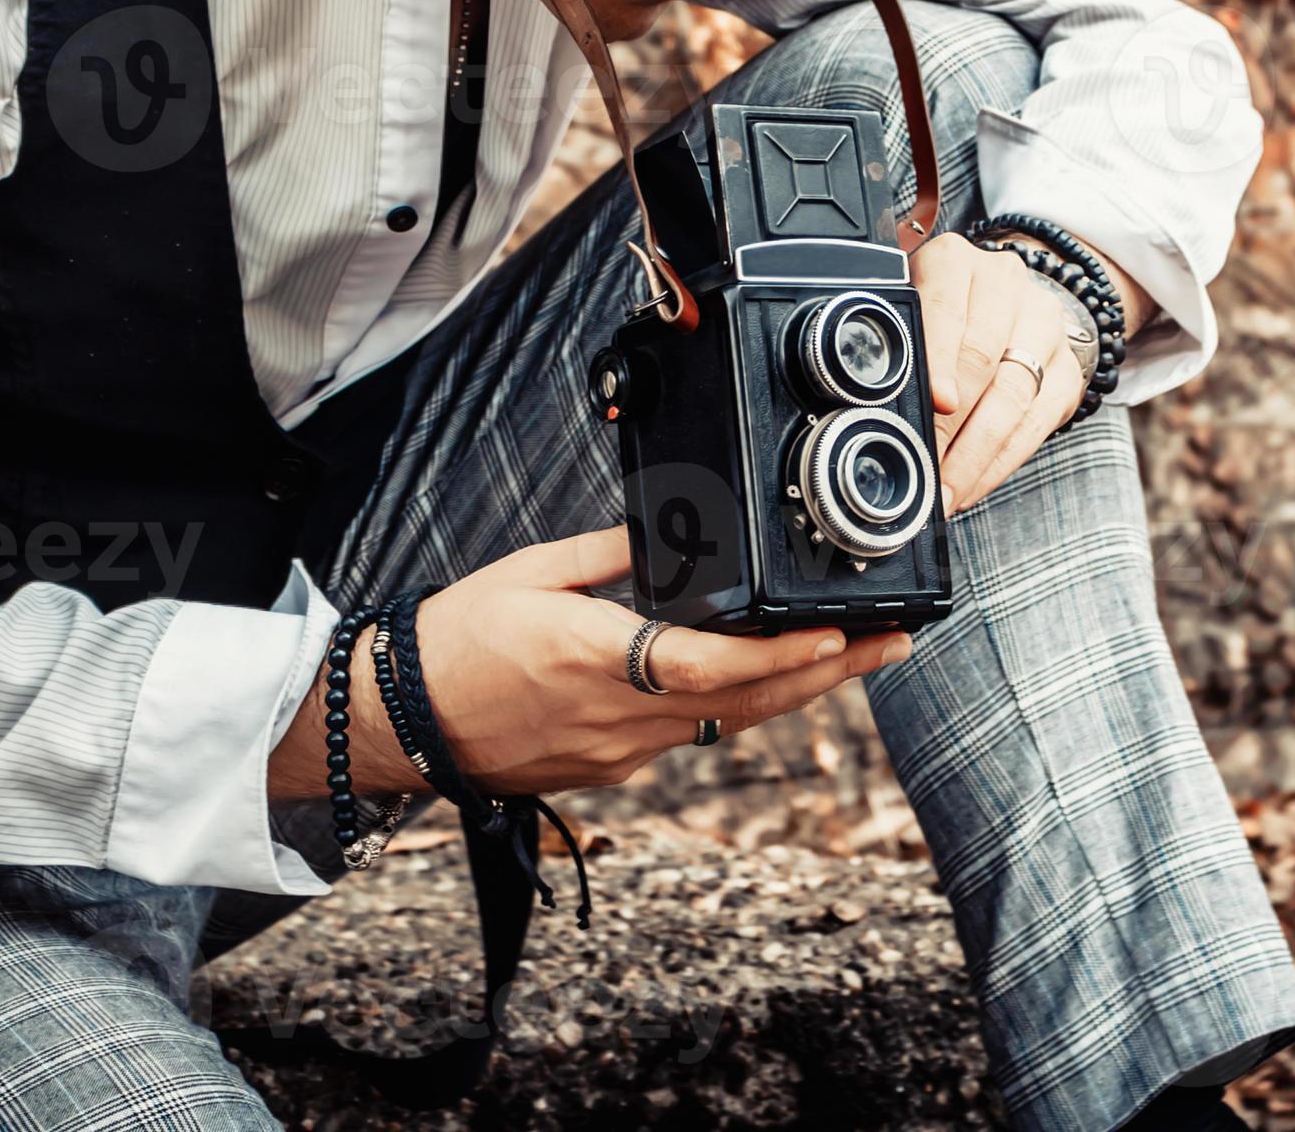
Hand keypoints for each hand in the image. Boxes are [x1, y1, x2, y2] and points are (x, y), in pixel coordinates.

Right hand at [274, 526, 911, 805]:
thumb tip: (667, 528)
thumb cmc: (453, 641)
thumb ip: (608, 551)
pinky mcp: (611, 766)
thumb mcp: (529, 572)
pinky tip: (768, 677)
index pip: (711, 665)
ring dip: (794, 689)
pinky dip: (736, 702)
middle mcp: (618, 716)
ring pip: (727, 721)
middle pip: (747, 702)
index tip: (840, 635)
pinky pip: (689, 733)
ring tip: (854, 654)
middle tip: (896, 641)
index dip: (785, 656)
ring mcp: (619, 750)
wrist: (397, 722)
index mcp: (596, 658)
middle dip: (830, 673)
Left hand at [910, 230, 1091, 516]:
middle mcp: (1005, 285)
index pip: (946, 311)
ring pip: (1013, 395)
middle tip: (925, 468)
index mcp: (954, 262)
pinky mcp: (1067, 368)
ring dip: (977, 454)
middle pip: (983, 359)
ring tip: (947, 492)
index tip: (935, 403)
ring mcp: (1043, 325)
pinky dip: (1001, 462)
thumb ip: (892, 340)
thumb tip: (873, 405)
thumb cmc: (937, 310)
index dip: (940, 361)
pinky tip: (974, 485)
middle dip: (951, 424)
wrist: (1005, 299)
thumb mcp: (904, 305)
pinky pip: (1037, 423)